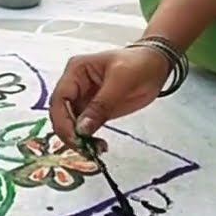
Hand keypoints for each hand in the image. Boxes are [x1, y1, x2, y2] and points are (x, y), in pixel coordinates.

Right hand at [48, 46, 172, 147]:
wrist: (156, 66)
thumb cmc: (139, 65)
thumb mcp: (121, 82)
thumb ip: (100, 105)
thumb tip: (81, 129)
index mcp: (75, 71)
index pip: (59, 98)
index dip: (63, 120)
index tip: (75, 138)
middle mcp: (74, 86)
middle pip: (60, 114)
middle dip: (69, 133)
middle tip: (85, 149)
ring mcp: (82, 99)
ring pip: (69, 124)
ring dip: (78, 139)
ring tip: (96, 149)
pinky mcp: (92, 112)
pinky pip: (83, 129)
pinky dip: (88, 140)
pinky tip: (99, 146)